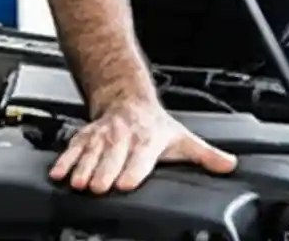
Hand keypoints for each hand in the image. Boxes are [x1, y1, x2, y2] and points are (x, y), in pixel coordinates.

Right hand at [49, 99, 237, 193]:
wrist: (128, 101)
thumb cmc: (156, 127)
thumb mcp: (184, 139)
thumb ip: (206, 156)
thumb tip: (230, 165)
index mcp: (148, 139)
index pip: (141, 156)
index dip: (133, 169)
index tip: (124, 182)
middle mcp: (124, 136)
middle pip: (112, 156)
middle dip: (104, 171)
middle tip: (98, 187)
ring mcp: (102, 136)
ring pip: (90, 152)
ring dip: (83, 168)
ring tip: (78, 183)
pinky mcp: (84, 137)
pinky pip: (72, 148)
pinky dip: (64, 160)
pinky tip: (58, 174)